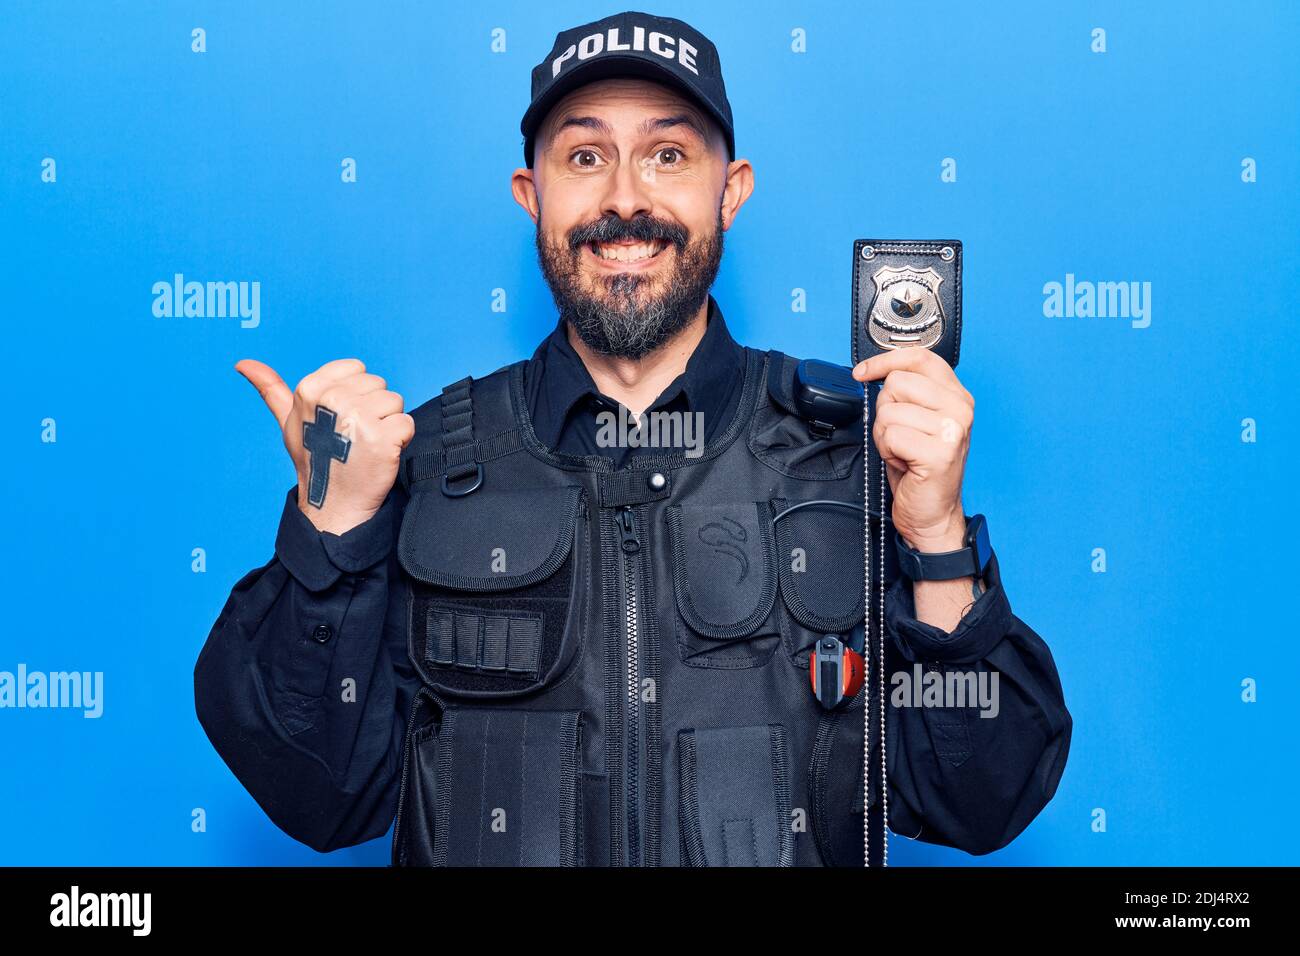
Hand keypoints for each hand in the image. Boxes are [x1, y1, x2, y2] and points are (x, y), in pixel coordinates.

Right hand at [236, 357, 415, 534]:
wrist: (333, 503)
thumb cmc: (315, 459)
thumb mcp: (288, 421)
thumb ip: (271, 388)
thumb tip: (242, 363)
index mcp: (311, 389)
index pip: (357, 369)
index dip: (356, 394)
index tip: (342, 419)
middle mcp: (333, 400)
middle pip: (378, 385)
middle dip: (373, 409)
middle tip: (354, 437)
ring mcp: (358, 419)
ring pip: (395, 402)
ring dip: (388, 425)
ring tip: (366, 445)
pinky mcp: (382, 438)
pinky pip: (407, 424)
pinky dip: (401, 440)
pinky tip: (381, 455)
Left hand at [852, 348, 973, 551]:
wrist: (932, 513)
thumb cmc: (919, 468)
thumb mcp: (916, 421)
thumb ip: (906, 393)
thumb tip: (873, 372)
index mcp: (956, 395)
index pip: (919, 358)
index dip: (885, 360)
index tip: (862, 372)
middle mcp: (960, 408)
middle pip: (897, 384)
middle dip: (885, 410)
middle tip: (900, 435)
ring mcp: (953, 429)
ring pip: (889, 411)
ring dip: (885, 435)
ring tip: (903, 451)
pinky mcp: (940, 452)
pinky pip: (891, 435)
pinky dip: (887, 451)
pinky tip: (904, 463)